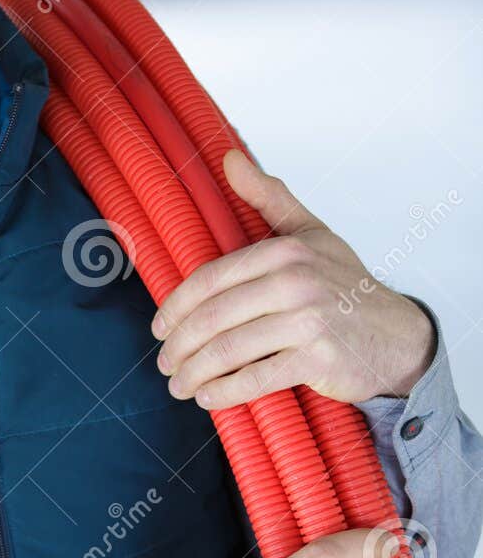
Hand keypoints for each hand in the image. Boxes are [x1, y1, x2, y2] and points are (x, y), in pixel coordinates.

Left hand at [151, 149, 436, 407]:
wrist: (398, 336)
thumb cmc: (345, 286)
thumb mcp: (310, 233)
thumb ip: (269, 197)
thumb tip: (229, 159)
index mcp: (285, 251)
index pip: (211, 280)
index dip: (177, 308)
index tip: (159, 329)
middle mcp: (295, 282)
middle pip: (213, 318)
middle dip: (180, 345)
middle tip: (165, 362)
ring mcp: (308, 321)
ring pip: (229, 351)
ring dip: (194, 372)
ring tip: (179, 384)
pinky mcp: (317, 359)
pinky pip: (256, 379)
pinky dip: (224, 392)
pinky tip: (207, 398)